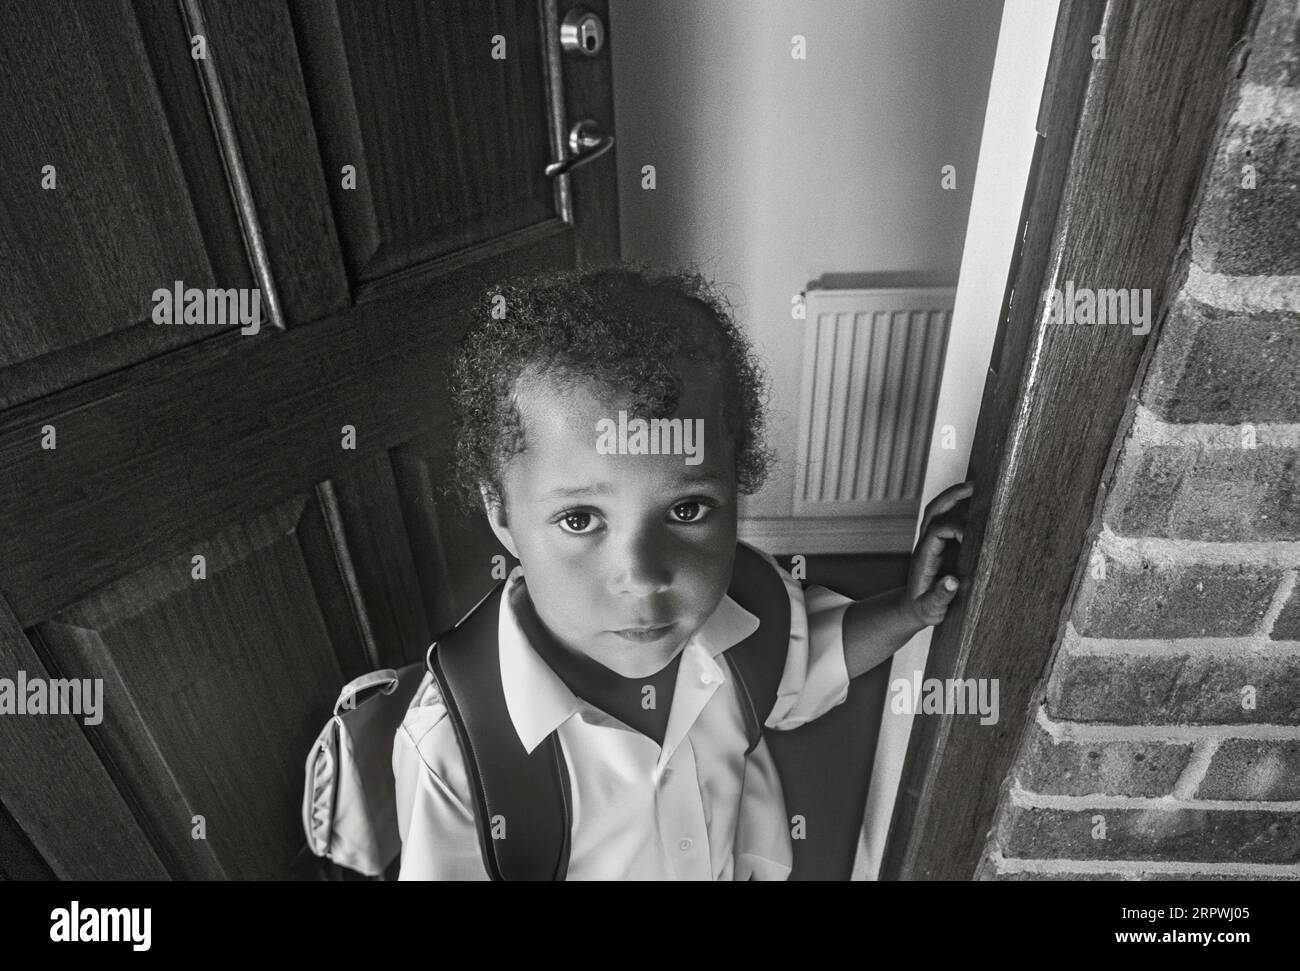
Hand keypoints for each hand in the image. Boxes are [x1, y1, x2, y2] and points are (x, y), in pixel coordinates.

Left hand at [902, 481, 974, 627]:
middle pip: (934, 511)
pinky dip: (960, 506)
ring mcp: (931, 539)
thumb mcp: (931, 608)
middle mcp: (926, 542)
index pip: (938, 531)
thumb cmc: (924, 609)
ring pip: (939, 509)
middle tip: (975, 486)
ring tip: (978, 487)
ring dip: (956, 496)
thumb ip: (940, 597)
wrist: (914, 607)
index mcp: (925, 556)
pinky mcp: (939, 541)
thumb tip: (953, 582)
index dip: (955, 529)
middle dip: (952, 496)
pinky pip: (947, 517)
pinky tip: (977, 502)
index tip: (972, 538)